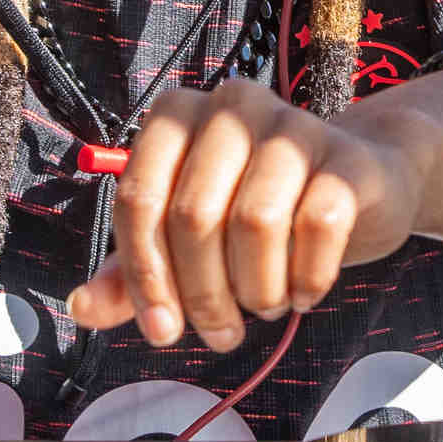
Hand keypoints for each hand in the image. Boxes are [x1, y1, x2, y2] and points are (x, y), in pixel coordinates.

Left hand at [65, 80, 428, 352]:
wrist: (361, 181)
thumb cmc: (260, 208)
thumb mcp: (189, 238)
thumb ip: (135, 271)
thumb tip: (81, 310)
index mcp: (178, 116)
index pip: (138, 199)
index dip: (144, 276)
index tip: (162, 331)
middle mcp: (231, 107)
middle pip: (194, 216)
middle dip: (204, 295)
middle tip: (222, 334)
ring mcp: (293, 126)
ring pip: (255, 222)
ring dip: (257, 289)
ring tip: (265, 305)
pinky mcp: (347, 157)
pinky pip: (318, 225)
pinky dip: (307, 278)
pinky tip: (304, 293)